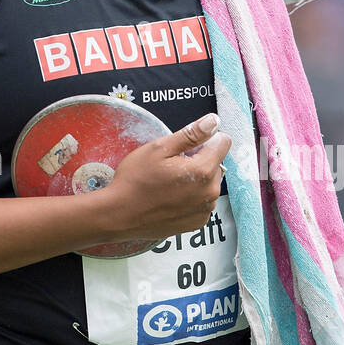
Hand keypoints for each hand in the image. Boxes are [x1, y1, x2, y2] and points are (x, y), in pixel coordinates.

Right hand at [100, 113, 230, 243]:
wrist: (120, 215)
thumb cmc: (136, 180)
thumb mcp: (159, 148)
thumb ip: (191, 134)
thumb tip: (213, 121)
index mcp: (203, 170)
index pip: (223, 143)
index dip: (205, 139)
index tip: (187, 145)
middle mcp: (210, 192)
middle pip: (215, 163)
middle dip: (198, 160)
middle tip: (171, 165)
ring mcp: (204, 210)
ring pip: (209, 183)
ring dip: (196, 179)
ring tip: (169, 183)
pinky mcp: (197, 223)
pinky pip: (202, 202)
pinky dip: (191, 197)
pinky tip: (170, 197)